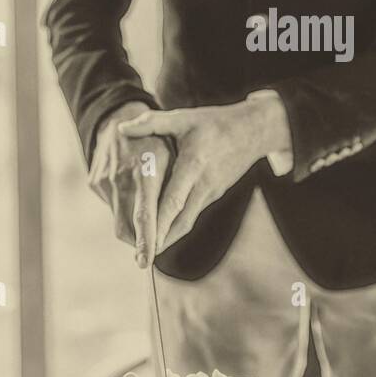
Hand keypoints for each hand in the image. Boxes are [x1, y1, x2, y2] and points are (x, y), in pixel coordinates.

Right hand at [88, 101, 174, 267]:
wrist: (119, 118)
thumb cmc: (156, 140)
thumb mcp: (171, 157)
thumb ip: (172, 189)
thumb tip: (172, 226)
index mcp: (145, 172)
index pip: (144, 214)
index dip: (146, 239)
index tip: (147, 261)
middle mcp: (121, 179)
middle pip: (126, 228)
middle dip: (139, 243)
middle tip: (152, 248)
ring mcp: (104, 182)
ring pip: (118, 221)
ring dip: (132, 226)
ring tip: (146, 209)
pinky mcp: (94, 184)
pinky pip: (112, 207)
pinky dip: (124, 209)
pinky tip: (132, 193)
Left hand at [117, 95, 289, 255]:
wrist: (253, 131)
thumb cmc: (214, 123)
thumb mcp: (183, 118)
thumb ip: (152, 123)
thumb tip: (121, 129)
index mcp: (193, 164)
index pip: (174, 198)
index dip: (161, 221)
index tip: (148, 240)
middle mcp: (203, 183)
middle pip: (182, 218)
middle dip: (163, 240)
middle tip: (144, 258)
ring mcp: (211, 191)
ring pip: (188, 220)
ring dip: (169, 237)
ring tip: (149, 252)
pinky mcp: (214, 194)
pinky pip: (193, 213)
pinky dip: (178, 226)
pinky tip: (164, 234)